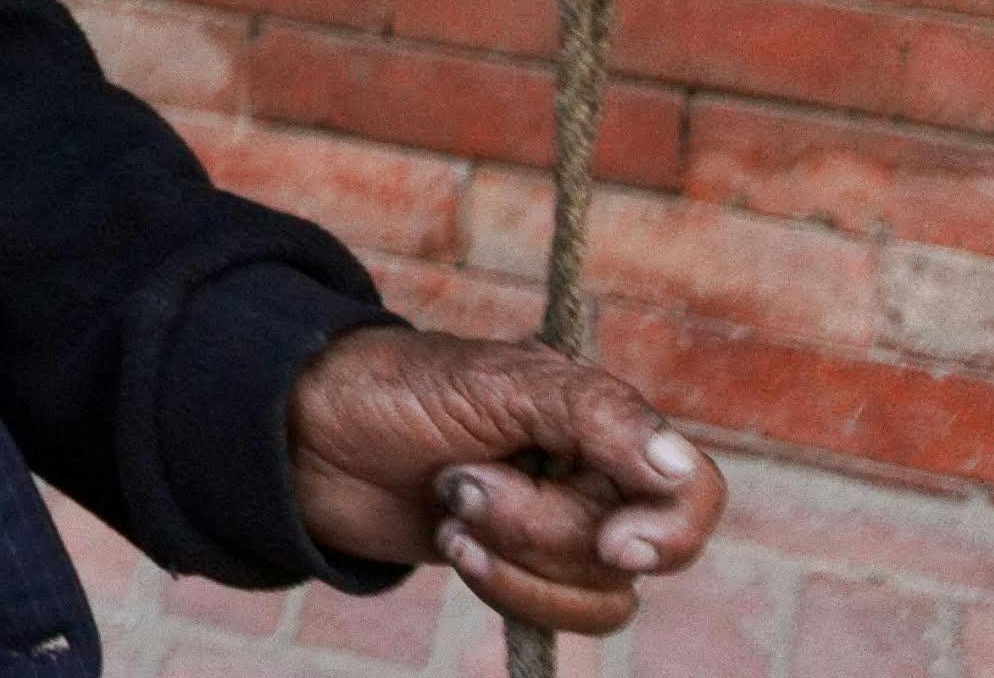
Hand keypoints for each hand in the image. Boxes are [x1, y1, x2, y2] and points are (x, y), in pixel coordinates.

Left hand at [286, 327, 726, 642]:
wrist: (302, 434)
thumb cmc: (393, 388)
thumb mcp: (492, 381)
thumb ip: (594, 415)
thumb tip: (679, 470)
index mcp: (599, 418)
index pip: (691, 488)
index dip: (671, 529)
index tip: (617, 543)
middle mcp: (592, 474)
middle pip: (630, 550)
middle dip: (540, 528)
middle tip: (461, 480)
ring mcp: (557, 527)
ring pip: (600, 594)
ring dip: (517, 558)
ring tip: (448, 505)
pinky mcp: (519, 568)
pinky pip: (557, 612)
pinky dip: (508, 590)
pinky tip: (453, 544)